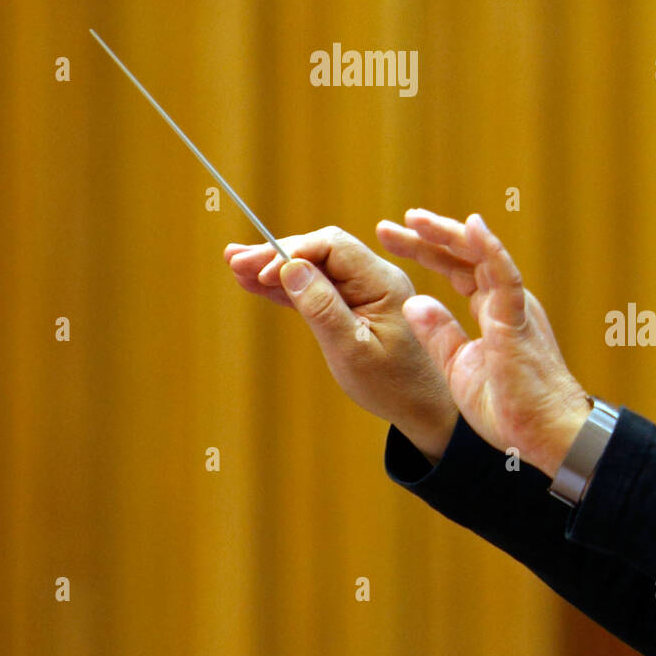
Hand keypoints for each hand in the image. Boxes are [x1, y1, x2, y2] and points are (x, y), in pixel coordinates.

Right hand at [223, 227, 458, 463]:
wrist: (423, 410)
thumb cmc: (393, 385)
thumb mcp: (352, 351)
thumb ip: (321, 307)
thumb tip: (290, 266)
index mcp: (383, 281)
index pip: (333, 246)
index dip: (294, 252)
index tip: (262, 271)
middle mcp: (375, 277)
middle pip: (319, 251)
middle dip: (276, 254)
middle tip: (233, 259)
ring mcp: (364, 290)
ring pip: (314, 268)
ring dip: (276, 268)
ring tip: (234, 266)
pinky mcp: (354, 306)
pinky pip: (317, 289)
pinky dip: (287, 287)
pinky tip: (257, 284)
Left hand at [376, 209, 591, 477]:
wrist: (548, 437)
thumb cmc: (510, 408)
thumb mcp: (459, 367)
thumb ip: (439, 334)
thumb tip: (413, 303)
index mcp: (493, 310)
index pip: (455, 268)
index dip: (424, 250)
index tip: (389, 235)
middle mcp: (505, 300)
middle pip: (464, 255)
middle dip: (427, 237)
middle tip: (390, 224)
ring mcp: (514, 306)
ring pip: (482, 256)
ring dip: (448, 234)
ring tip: (414, 219)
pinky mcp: (520, 320)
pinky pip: (506, 277)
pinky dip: (489, 249)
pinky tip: (471, 227)